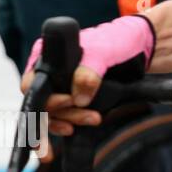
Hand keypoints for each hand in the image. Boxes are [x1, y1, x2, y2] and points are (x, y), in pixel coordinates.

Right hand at [21, 15, 154, 156]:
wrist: (140, 47)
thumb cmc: (117, 41)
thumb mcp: (104, 51)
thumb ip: (89, 71)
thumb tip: (78, 100)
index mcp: (47, 58)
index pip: (31, 85)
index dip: (45, 98)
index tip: (68, 101)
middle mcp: (49, 75)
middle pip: (42, 104)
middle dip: (61, 114)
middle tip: (88, 115)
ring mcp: (61, 89)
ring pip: (53, 114)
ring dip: (68, 122)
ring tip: (95, 119)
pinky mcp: (75, 101)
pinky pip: (64, 118)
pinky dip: (67, 126)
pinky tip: (74, 131)